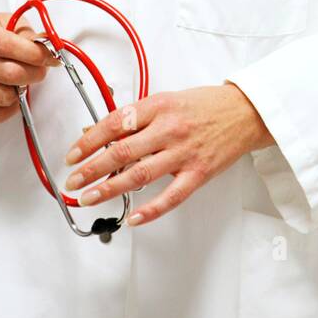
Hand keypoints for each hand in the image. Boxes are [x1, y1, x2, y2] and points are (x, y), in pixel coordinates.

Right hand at [0, 12, 61, 120]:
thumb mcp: (8, 22)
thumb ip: (30, 34)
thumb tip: (51, 47)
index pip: (9, 46)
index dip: (36, 54)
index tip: (52, 57)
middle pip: (11, 74)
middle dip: (35, 74)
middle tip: (40, 69)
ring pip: (6, 97)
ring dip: (21, 90)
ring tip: (20, 78)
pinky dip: (11, 107)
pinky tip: (11, 92)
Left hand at [62, 81, 275, 226]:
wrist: (244, 112)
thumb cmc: (204, 105)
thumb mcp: (166, 100)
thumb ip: (135, 117)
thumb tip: (98, 132)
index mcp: (158, 106)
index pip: (115, 124)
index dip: (89, 141)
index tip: (72, 155)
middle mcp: (169, 129)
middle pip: (122, 152)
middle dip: (92, 168)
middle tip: (73, 182)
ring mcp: (184, 153)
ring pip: (140, 174)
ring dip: (110, 188)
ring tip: (89, 198)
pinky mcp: (199, 173)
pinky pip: (171, 196)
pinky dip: (150, 210)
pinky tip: (132, 218)